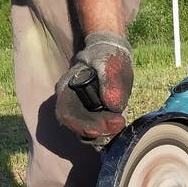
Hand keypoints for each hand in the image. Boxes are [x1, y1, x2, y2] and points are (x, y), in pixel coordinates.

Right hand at [55, 31, 133, 145]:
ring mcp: (82, 111)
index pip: (67, 114)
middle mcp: (71, 104)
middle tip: (119, 124)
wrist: (112, 54)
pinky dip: (108, 131)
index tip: (100, 129)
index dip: (81, 125)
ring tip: (120, 123)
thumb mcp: (108, 62)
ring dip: (105, 133)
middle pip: (78, 127)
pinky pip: (98, 130)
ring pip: (88, 132)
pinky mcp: (95, 116)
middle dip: (98, 130)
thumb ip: (110, 80)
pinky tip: (119, 125)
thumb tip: (112, 105)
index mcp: (67, 89)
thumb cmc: (107, 56)